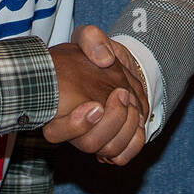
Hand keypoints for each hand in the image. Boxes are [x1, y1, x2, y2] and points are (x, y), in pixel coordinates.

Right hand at [42, 25, 149, 165]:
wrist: (109, 67)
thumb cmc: (93, 55)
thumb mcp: (90, 37)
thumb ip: (91, 39)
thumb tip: (104, 60)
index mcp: (58, 108)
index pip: (55, 133)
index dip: (75, 125)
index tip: (96, 106)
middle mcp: (73, 130)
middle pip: (88, 144)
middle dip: (112, 121)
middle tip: (121, 95)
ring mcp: (92, 138)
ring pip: (107, 150)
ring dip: (125, 128)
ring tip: (130, 102)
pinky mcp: (111, 143)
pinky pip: (122, 156)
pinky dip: (134, 142)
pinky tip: (137, 120)